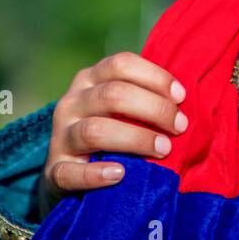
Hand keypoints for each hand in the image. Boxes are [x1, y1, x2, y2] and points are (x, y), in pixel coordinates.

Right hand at [38, 52, 187, 218]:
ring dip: (135, 138)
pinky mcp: (54, 171)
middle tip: (180, 127)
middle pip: (113, 95)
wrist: (68, 175)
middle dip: (153, 109)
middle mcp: (71, 103)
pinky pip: (70, 172)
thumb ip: (145, 98)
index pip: (121, 64)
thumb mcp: (121, 109)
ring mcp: (60, 137)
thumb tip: (184, 99)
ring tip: (163, 149)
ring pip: (94, 130)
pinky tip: (120, 174)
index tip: (181, 96)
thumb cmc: (111, 133)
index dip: (154, 76)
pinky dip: (96, 174)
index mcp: (89, 80)